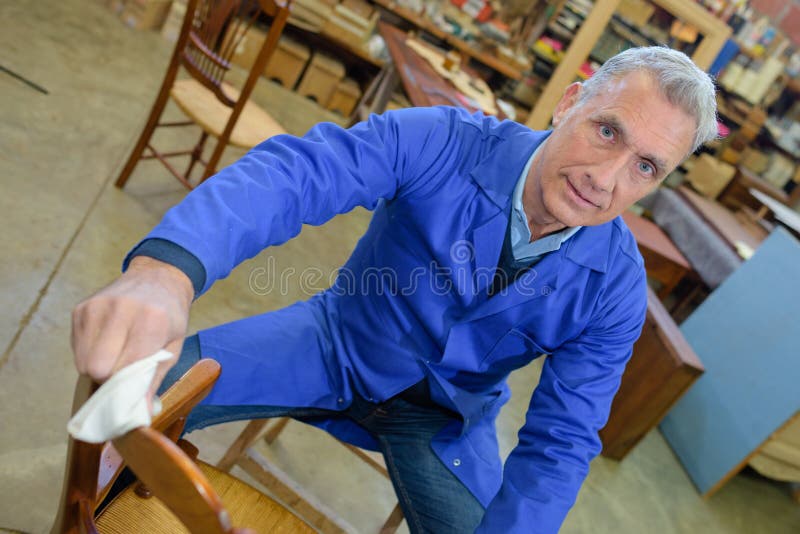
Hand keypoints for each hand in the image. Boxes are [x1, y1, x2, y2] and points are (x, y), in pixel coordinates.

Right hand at [71, 256, 194, 402]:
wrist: (158, 277)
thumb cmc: (169, 316)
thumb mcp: (173, 347)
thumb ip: (153, 380)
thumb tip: (139, 416)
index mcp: (150, 322)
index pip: (124, 370)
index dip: (125, 388)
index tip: (131, 394)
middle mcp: (121, 311)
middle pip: (97, 368)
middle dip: (109, 379)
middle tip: (123, 373)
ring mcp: (96, 307)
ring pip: (83, 360)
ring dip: (98, 367)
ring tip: (117, 355)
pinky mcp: (80, 308)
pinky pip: (76, 347)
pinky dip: (89, 353)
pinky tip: (107, 343)